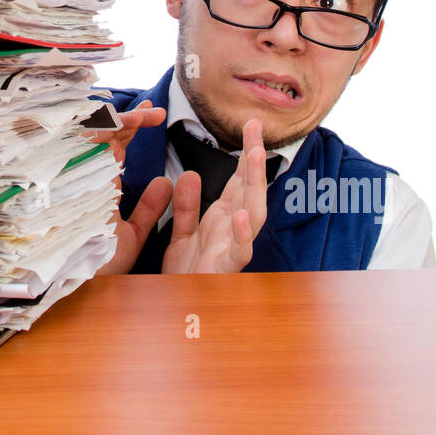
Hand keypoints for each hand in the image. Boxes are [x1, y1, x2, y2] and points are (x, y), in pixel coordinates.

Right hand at [91, 100, 171, 274]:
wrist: (81, 285)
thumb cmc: (101, 264)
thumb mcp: (134, 233)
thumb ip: (150, 208)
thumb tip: (166, 182)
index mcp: (101, 185)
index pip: (116, 147)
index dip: (133, 128)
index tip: (155, 116)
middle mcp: (87, 176)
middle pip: (104, 135)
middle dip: (129, 119)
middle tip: (153, 112)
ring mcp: (76, 175)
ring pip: (92, 136)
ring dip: (119, 121)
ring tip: (143, 116)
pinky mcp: (69, 176)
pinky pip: (82, 145)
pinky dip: (101, 130)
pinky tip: (120, 123)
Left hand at [162, 117, 267, 272]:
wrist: (179, 308)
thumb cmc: (186, 274)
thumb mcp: (181, 233)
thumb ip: (186, 206)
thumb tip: (191, 175)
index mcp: (224, 219)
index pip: (239, 180)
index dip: (246, 154)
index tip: (250, 126)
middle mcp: (233, 229)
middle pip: (249, 189)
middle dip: (255, 159)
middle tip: (256, 129)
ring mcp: (233, 247)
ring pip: (253, 213)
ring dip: (255, 185)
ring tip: (256, 157)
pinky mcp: (226, 268)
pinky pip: (239, 251)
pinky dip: (243, 234)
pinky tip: (242, 215)